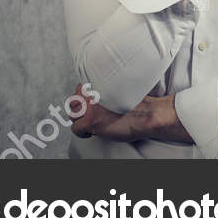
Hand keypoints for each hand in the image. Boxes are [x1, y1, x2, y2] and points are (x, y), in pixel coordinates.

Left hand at [70, 86, 186, 142]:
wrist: (145, 114)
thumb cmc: (138, 104)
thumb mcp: (121, 89)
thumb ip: (107, 89)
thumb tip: (97, 96)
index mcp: (100, 83)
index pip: (80, 88)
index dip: (83, 97)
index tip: (88, 103)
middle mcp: (93, 93)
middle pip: (73, 100)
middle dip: (79, 108)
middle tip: (87, 114)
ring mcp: (90, 107)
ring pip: (72, 114)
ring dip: (79, 120)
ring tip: (89, 123)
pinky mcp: (91, 121)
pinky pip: (76, 128)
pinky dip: (82, 133)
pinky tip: (91, 133)